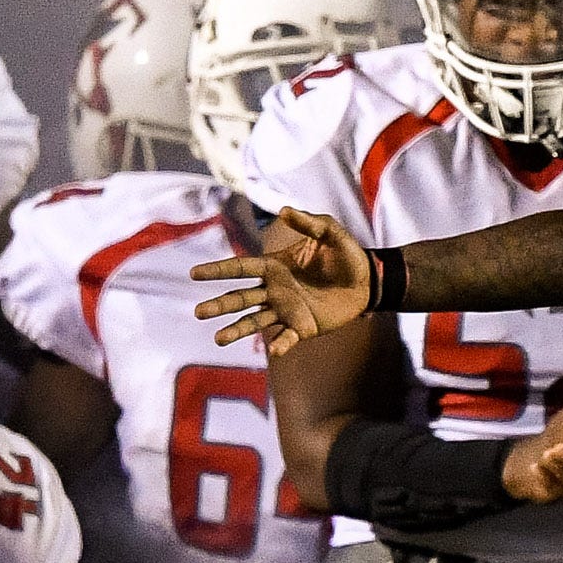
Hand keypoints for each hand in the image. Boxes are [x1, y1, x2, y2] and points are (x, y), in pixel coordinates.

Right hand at [192, 208, 374, 353]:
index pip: (240, 268)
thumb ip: (309, 223)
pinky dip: (280, 344)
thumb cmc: (346, 255)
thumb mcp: (330, 233)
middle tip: (198, 312)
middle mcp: (275, 290)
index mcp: (275, 266)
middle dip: (220, 305)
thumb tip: (283, 211)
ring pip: (255, 321)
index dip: (217, 270)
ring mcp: (287, 310)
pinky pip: (287, 337)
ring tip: (218, 339)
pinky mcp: (303, 327)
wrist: (368, 282)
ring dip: (236, 330)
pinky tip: (274, 351)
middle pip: (241, 298)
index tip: (194, 274)